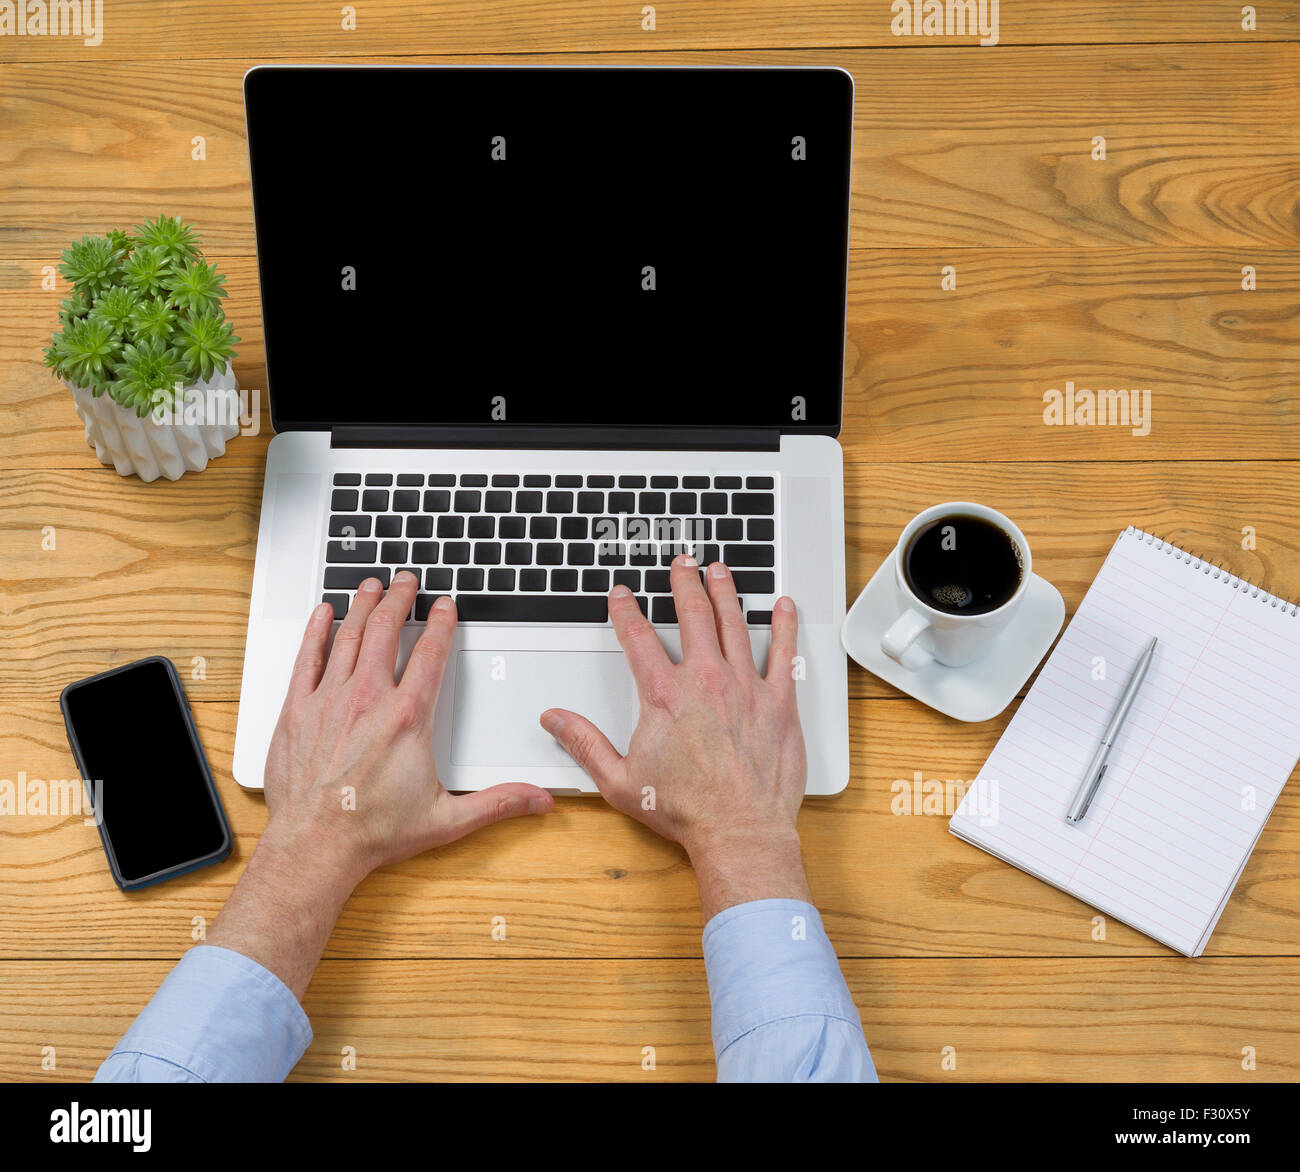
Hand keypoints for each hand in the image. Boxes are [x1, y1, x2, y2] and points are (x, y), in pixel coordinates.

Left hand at [263, 571, 553, 880]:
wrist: (316, 846)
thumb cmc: (373, 832)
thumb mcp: (447, 819)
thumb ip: (497, 803)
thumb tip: (538, 801)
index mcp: (408, 718)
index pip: (430, 653)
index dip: (441, 622)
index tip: (445, 606)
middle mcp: (368, 699)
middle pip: (386, 630)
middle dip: (398, 599)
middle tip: (405, 581)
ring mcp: (330, 701)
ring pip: (348, 636)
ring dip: (362, 606)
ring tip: (370, 586)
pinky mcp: (297, 711)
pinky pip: (307, 658)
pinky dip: (316, 631)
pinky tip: (323, 615)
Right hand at [541, 556, 810, 919]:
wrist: (739, 831)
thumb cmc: (684, 810)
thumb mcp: (619, 780)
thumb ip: (584, 744)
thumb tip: (555, 720)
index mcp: (665, 696)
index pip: (637, 638)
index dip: (625, 610)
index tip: (622, 594)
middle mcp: (705, 681)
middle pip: (692, 615)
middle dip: (683, 583)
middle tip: (681, 564)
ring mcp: (745, 687)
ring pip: (734, 624)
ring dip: (725, 592)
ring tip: (719, 570)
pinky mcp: (778, 702)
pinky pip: (782, 652)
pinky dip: (782, 625)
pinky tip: (783, 606)